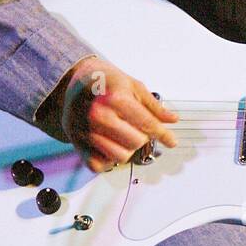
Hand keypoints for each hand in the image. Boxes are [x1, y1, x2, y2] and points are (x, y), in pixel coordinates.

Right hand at [50, 55, 178, 172]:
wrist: (74, 81)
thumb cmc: (104, 81)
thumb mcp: (133, 86)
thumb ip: (153, 106)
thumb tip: (171, 119)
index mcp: (115, 99)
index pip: (148, 125)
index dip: (164, 135)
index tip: (171, 141)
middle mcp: (98, 117)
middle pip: (136, 143)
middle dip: (142, 137)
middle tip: (137, 127)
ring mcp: (85, 131)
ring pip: (120, 157)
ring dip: (127, 149)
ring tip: (123, 135)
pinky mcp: (77, 144)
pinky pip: (99, 165)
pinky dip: (107, 159)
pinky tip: (110, 145)